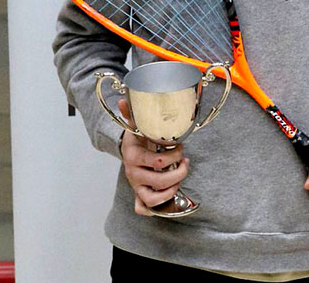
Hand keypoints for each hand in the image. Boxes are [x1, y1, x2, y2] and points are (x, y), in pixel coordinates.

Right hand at [118, 99, 188, 215]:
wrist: (127, 149)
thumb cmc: (137, 138)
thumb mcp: (136, 125)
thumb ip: (132, 113)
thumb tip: (123, 99)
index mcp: (133, 156)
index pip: (156, 161)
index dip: (173, 156)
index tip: (180, 147)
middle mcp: (133, 173)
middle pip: (159, 181)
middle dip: (178, 172)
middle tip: (185, 162)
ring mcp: (135, 185)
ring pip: (153, 198)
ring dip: (171, 189)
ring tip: (180, 177)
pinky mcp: (138, 194)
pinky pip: (144, 208)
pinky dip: (158, 205)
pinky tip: (170, 192)